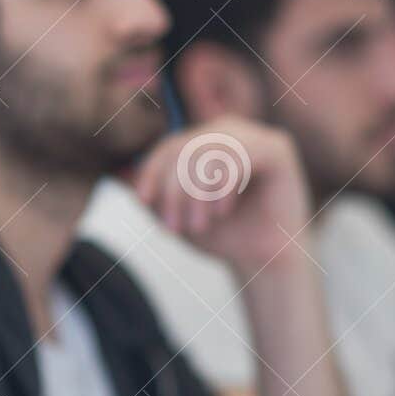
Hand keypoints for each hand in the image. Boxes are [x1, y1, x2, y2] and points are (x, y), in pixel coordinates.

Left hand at [125, 117, 313, 272]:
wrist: (264, 264)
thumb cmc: (223, 238)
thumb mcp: (177, 215)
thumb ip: (151, 195)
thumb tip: (117, 174)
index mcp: (207, 141)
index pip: (169, 145)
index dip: (151, 171)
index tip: (143, 201)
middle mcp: (231, 131)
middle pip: (185, 146)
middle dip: (174, 190)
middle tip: (174, 227)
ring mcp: (256, 136)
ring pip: (208, 150)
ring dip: (196, 193)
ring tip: (197, 225)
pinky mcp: (277, 149)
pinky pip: (237, 156)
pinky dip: (223, 186)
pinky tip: (222, 212)